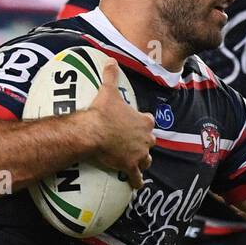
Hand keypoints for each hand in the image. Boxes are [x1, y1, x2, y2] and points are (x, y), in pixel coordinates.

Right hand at [86, 59, 154, 190]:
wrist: (95, 132)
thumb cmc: (102, 112)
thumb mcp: (107, 90)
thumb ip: (111, 75)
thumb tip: (110, 59)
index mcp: (143, 121)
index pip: (149, 121)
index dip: (145, 122)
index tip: (140, 122)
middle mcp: (145, 138)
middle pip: (150, 142)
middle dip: (145, 143)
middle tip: (136, 144)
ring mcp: (138, 154)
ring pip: (147, 160)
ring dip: (143, 161)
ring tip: (138, 164)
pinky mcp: (130, 166)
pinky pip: (136, 177)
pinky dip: (137, 181)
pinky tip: (136, 185)